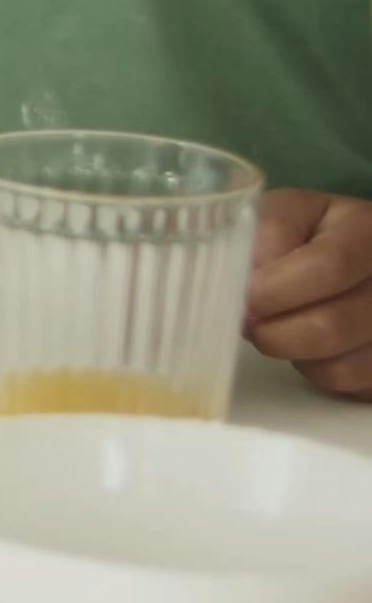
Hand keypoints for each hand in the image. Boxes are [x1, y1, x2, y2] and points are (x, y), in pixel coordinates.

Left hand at [248, 189, 371, 398]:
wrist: (335, 258)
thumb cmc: (298, 234)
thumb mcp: (279, 217)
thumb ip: (262, 241)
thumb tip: (246, 290)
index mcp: (363, 230)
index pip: (328, 266)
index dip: (276, 291)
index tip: (242, 303)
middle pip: (333, 326)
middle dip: (274, 333)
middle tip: (250, 324)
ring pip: (341, 366)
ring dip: (294, 355)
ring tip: (281, 329)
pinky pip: (350, 386)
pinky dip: (317, 373)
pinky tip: (309, 347)